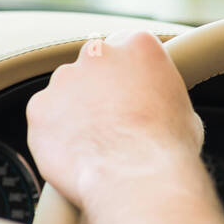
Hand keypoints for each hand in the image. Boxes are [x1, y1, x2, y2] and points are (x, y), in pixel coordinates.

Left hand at [26, 30, 223, 223]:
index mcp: (140, 46)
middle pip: (94, 63)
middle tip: (113, 118)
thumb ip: (162, 98)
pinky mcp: (39, 107)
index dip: (130, 73)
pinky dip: (54, 133)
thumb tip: (160, 111)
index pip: (129, 46)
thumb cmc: (167, 150)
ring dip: (75, 109)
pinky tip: (75, 153)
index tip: (131, 91)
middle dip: (100, 86)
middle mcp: (99, 53)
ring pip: (66, 90)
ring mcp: (65, 79)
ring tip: (94, 143)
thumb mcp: (184, 113)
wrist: (137, 177)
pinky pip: (45, 117)